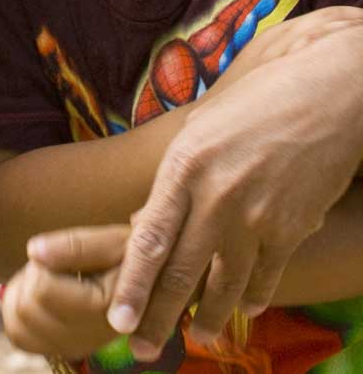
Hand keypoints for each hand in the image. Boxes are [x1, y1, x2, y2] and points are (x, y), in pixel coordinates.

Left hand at [3, 225, 128, 359]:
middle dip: (29, 279)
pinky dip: (19, 314)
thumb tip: (33, 251)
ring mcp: (76, 347)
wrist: (149, 278)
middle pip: (26, 310)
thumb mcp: (113, 242)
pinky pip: (21, 338)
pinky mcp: (66, 348)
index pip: (42, 289)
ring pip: (18, 329)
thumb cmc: (132, 254)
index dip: (42, 264)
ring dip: (23, 296)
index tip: (61, 254)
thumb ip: (76, 246)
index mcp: (105, 311)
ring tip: (48, 277)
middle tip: (53, 264)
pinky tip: (41, 295)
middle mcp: (91, 339)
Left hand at [108, 18, 362, 360]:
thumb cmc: (254, 103)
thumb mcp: (200, 128)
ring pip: (225, 284)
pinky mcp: (293, 228)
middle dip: (157, 317)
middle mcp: (217, 196)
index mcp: (185, 166)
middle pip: (181, 272)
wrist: (325, 94)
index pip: (150, 239)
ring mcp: (258, 217)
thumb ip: (177, 178)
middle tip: (140, 350)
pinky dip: (254, 297)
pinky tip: (247, 308)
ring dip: (206, 317)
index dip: (133, 284)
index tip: (117, 318)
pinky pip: (267, 276)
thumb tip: (151, 222)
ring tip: (194, 337)